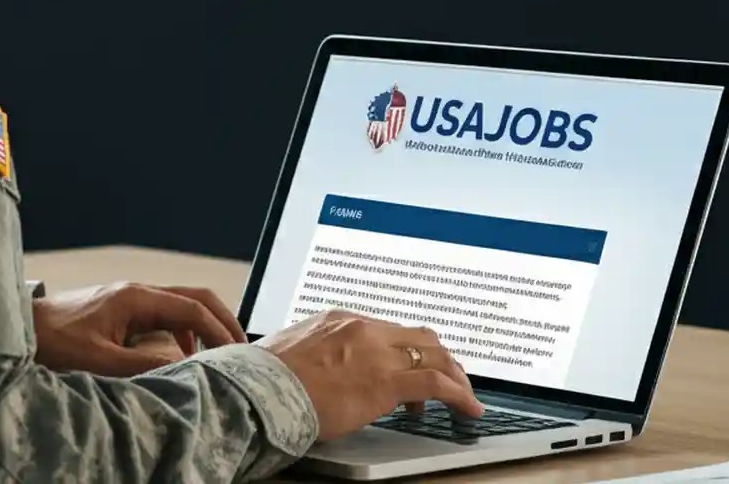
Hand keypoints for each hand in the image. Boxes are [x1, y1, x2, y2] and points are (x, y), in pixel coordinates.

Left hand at [32, 282, 247, 376]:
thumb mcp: (98, 359)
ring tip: (220, 353)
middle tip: (241, 348)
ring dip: (205, 326)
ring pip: (182, 305)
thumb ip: (141, 364)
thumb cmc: (54, 341)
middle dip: (222, 320)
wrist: (23, 329)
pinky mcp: (124, 310)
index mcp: (135, 298)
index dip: (217, 330)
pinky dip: (185, 331)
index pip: (191, 309)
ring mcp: (132, 299)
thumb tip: (182, 368)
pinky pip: (166, 315)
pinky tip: (184, 354)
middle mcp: (138, 292)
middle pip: (195, 297)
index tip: (235, 353)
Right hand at [256, 310, 484, 440]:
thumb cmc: (265, 378)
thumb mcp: (291, 350)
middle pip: (419, 338)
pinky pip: (437, 383)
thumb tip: (318, 367)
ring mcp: (377, 353)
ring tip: (463, 395)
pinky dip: (459, 395)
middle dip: (439, 358)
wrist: (261, 391)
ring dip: (454, 376)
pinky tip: (468, 408)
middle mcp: (363, 329)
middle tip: (449, 377)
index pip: (387, 330)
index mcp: (339, 320)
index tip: (409, 366)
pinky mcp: (387, 382)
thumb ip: (315, 352)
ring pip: (435, 356)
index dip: (405, 351)